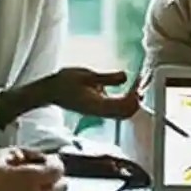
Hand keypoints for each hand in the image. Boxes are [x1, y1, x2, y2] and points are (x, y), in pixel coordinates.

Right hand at [1, 68, 138, 126]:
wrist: (50, 91)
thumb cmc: (64, 82)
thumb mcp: (87, 75)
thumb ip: (107, 78)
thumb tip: (125, 76)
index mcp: (97, 104)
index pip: (122, 107)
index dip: (134, 97)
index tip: (138, 84)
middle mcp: (99, 112)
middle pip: (125, 114)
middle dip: (136, 101)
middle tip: (141, 85)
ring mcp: (99, 112)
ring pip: (122, 114)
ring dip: (131, 102)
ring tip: (136, 86)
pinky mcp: (98, 110)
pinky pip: (116, 110)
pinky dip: (125, 102)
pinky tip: (126, 90)